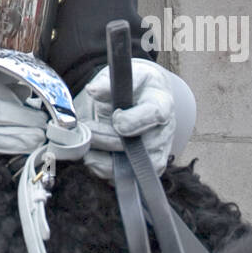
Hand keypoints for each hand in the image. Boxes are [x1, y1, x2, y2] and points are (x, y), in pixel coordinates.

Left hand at [74, 59, 175, 180]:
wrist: (147, 96)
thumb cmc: (136, 85)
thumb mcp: (125, 75)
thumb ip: (109, 82)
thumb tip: (92, 91)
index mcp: (162, 103)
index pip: (153, 115)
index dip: (131, 120)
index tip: (114, 116)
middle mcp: (165, 131)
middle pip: (139, 146)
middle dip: (107, 140)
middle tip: (87, 130)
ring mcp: (159, 151)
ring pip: (133, 167)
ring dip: (104, 160)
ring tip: (87, 147)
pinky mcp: (149, 167)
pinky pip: (128, 177)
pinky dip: (106, 170)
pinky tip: (94, 157)